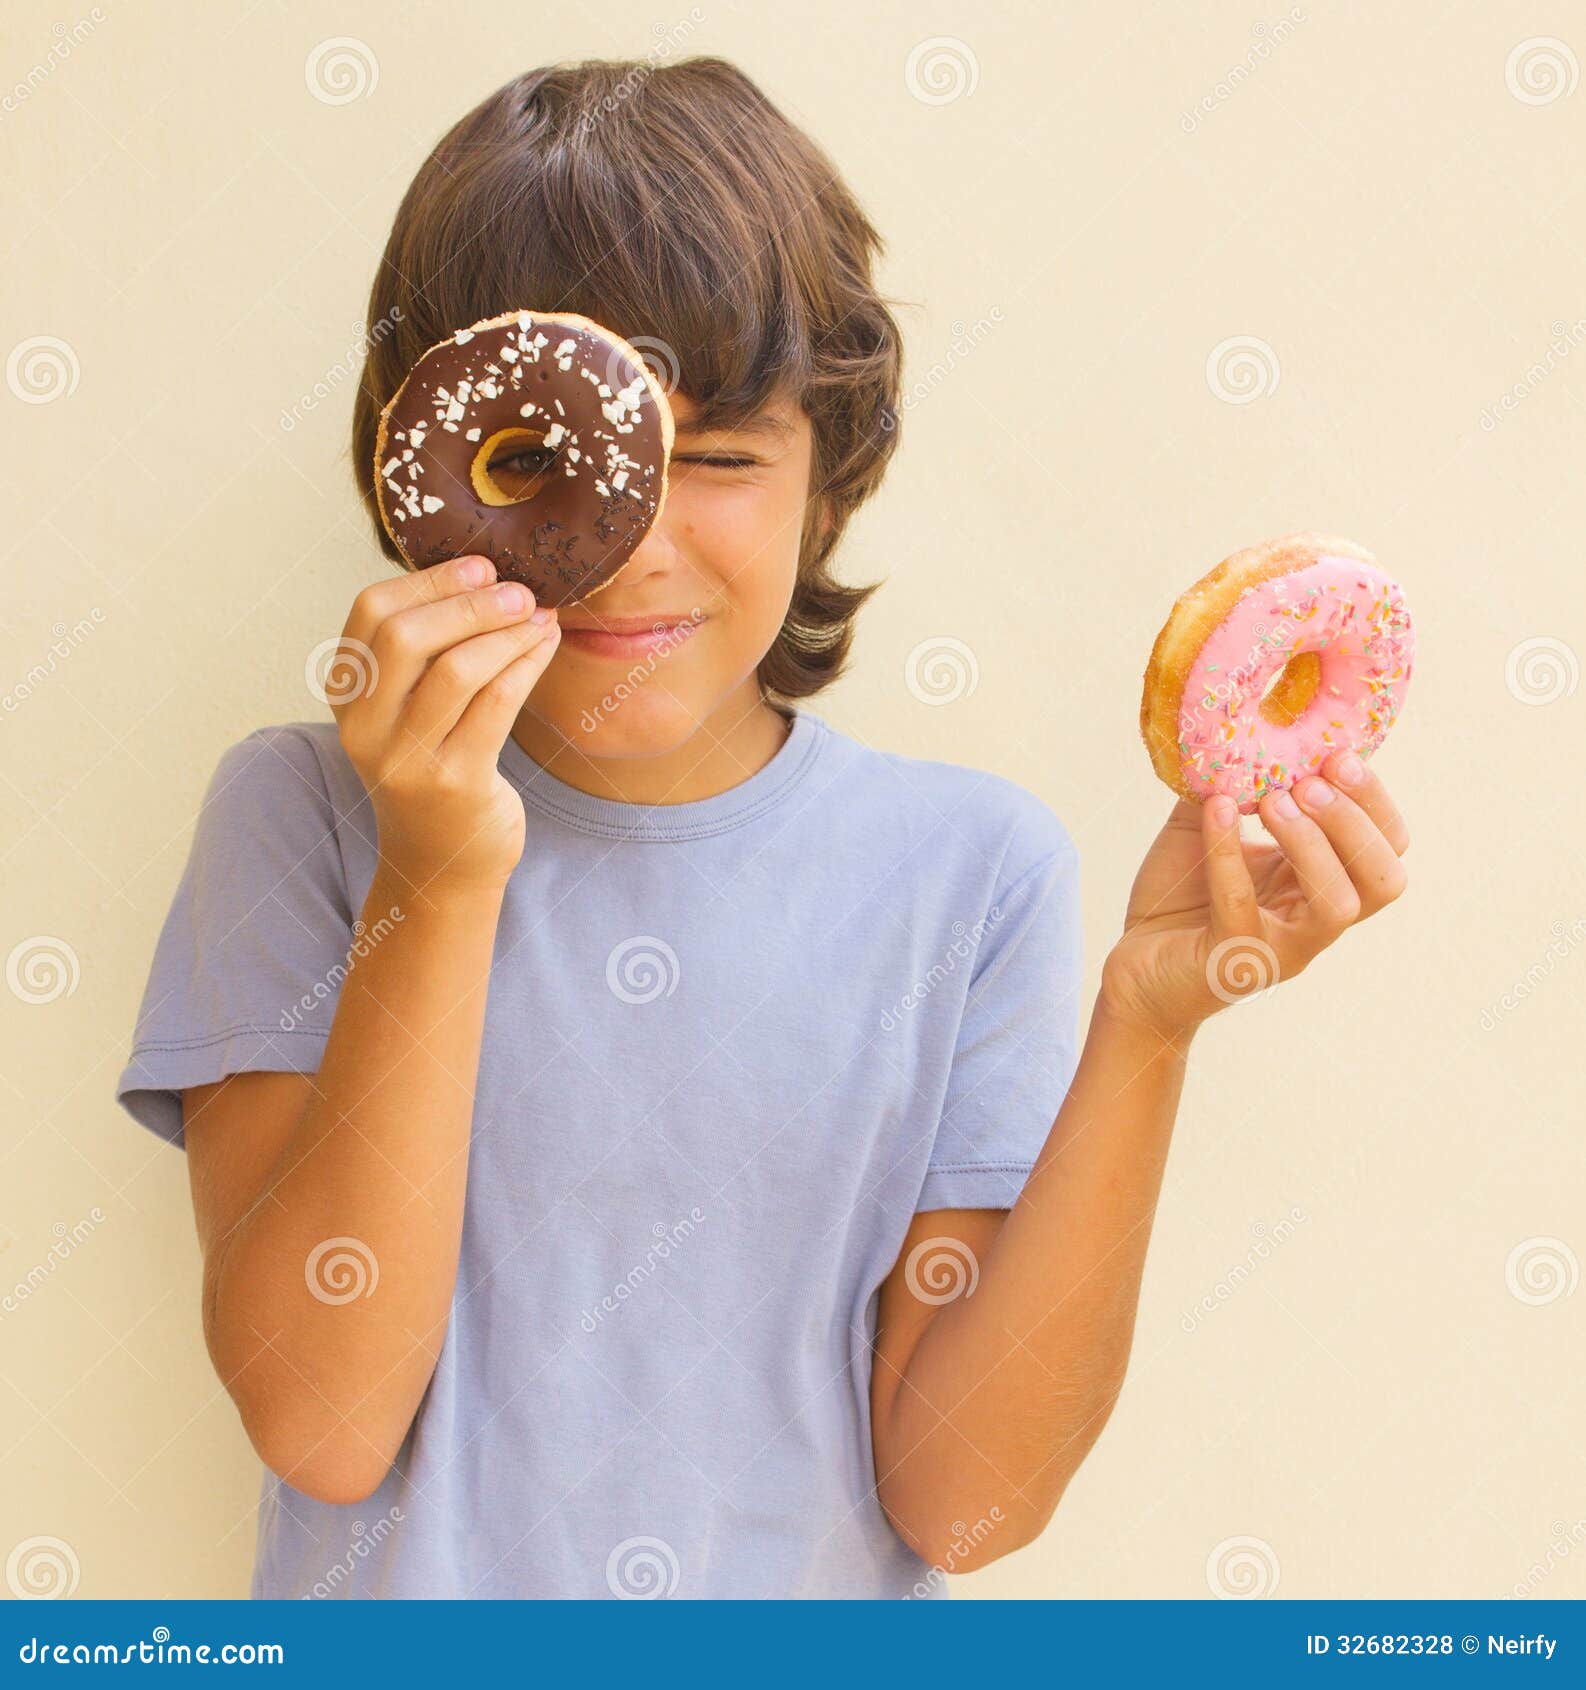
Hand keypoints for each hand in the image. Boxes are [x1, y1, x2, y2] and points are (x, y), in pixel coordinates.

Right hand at [329, 554, 560, 896]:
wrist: (441, 863)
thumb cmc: (434, 768)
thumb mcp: (406, 710)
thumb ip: (424, 652)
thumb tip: (486, 576)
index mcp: (347, 697)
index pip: (371, 613)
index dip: (429, 581)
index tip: (481, 566)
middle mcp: (366, 728)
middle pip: (408, 637)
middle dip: (471, 604)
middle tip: (520, 591)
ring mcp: (408, 759)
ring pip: (458, 669)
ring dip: (508, 632)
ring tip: (541, 616)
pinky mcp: (456, 783)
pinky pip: (497, 704)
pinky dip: (527, 664)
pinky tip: (546, 646)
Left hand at [1099, 750, 1409, 1039]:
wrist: (1134, 969)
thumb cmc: (1178, 901)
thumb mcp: (1207, 828)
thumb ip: (1232, 784)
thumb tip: (1239, 726)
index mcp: (1321, 884)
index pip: (1387, 847)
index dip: (1374, 801)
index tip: (1338, 754)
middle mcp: (1314, 920)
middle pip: (1384, 879)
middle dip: (1356, 821)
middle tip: (1311, 781)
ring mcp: (1281, 947)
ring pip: (1338, 904)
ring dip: (1313, 844)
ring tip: (1274, 801)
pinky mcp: (1235, 961)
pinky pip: (1243, 908)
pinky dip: (1228, 854)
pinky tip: (1217, 811)